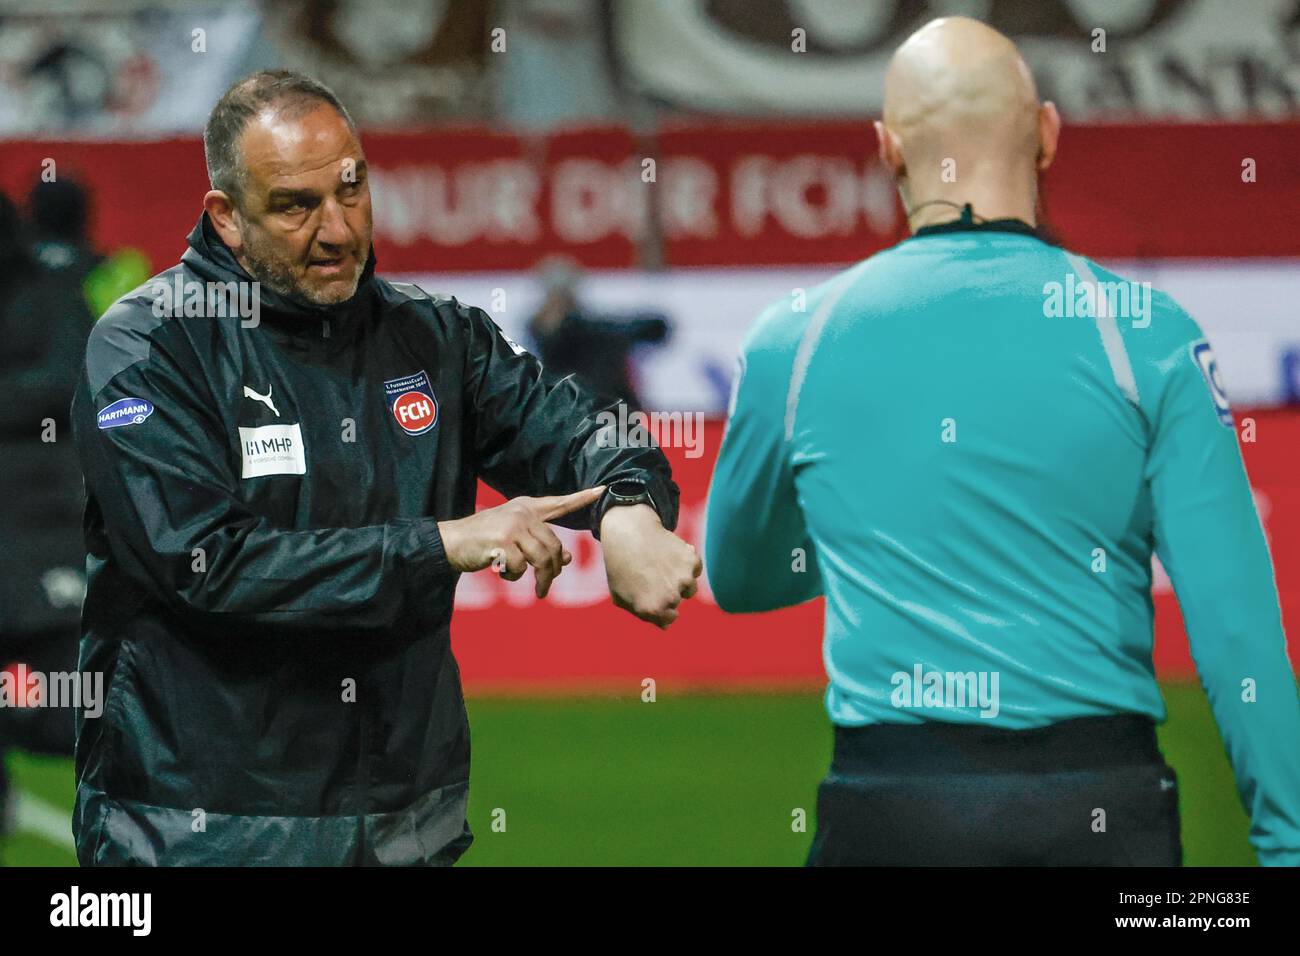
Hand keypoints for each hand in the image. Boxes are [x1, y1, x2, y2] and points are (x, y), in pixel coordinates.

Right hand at [438, 486, 604, 597]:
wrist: (450, 541)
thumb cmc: (483, 541)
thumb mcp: (513, 537)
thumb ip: (539, 543)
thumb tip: (568, 559)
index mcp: (526, 508)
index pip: (559, 503)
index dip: (581, 498)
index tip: (601, 490)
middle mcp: (522, 513)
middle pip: (554, 546)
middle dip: (555, 570)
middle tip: (547, 587)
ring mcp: (513, 527)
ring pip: (542, 559)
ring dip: (542, 579)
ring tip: (538, 591)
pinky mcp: (503, 543)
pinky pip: (521, 568)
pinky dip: (514, 577)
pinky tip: (501, 572)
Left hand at [600, 503, 701, 628]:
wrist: (628, 531)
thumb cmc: (620, 566)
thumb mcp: (620, 596)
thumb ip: (642, 614)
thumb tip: (665, 626)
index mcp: (653, 609)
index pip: (669, 618)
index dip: (660, 605)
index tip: (649, 591)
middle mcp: (670, 597)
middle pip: (678, 601)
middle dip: (667, 591)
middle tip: (650, 572)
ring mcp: (683, 579)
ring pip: (690, 587)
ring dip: (680, 578)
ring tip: (660, 563)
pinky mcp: (692, 560)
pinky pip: (695, 568)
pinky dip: (686, 562)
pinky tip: (668, 553)